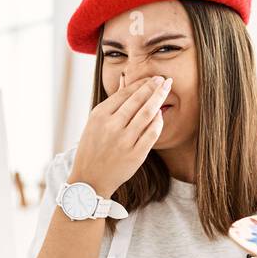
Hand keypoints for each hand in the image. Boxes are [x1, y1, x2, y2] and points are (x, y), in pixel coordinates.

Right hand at [69, 74, 169, 197]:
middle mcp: (111, 126)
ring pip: (147, 114)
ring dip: (159, 99)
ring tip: (166, 90)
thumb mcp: (95, 122)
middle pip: (138, 101)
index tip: (153, 78)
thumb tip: (124, 78)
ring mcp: (124, 141)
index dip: (141, 84)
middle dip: (154, 87)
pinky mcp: (135, 155)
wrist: (90, 179)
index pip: (125, 94)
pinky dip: (158, 121)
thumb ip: (113, 101)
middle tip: (164, 80)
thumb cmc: (92, 148)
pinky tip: (161, 114)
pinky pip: (152, 133)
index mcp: (99, 115)